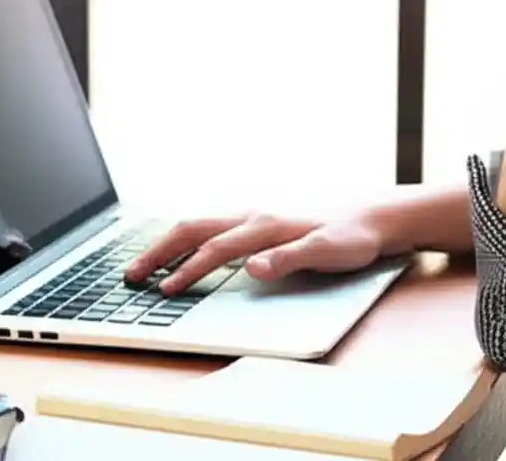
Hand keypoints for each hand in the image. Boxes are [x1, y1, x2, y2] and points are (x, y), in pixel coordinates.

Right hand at [124, 211, 405, 294]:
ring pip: (197, 225)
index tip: (163, 290)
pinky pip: (209, 227)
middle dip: (158, 252)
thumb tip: (252, 266)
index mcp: (265, 223)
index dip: (187, 269)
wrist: (374, 217)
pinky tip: (178, 250)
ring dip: (167, 244)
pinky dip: (184, 238)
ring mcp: (252, 216)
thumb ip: (288, 258)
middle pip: (193, 229)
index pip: (215, 248)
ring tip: (142, 267)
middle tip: (130, 276)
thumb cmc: (352, 237)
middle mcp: (253, 215)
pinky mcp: (256, 222)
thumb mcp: (327, 252)